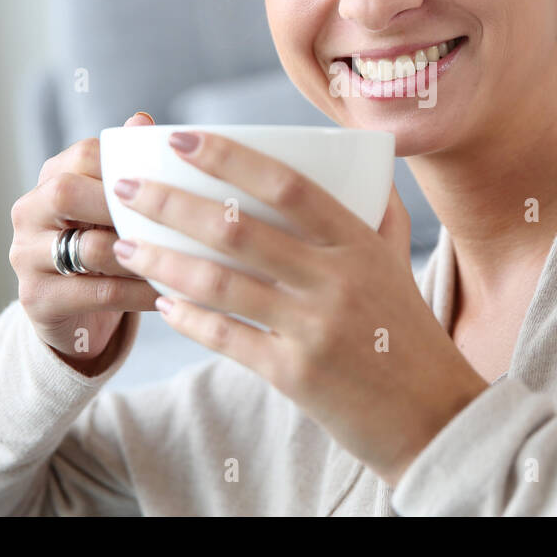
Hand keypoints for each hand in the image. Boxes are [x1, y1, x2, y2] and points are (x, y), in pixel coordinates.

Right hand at [9, 111, 161, 375]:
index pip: (84, 155)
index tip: (172, 180)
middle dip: (124, 205)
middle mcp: (29, 212)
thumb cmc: (104, 248)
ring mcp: (26, 257)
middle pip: (67, 193)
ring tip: (185, 258)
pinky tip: (171, 292)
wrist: (74, 315)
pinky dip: (140, 291)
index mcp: (51, 179)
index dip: (127, 165)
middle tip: (174, 218)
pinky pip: (98, 292)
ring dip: (142, 254)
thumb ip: (126, 167)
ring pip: (89, 248)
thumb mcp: (113, 208)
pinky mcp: (38, 300)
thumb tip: (143, 121)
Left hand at [109, 130, 488, 485]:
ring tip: (125, 247)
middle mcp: (336, 279)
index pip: (287, 184)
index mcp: (358, 242)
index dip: (229, 158)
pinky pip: (227, 337)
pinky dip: (188, 318)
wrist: (432, 416)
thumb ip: (376, 211)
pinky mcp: (296, 374)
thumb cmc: (407, 332)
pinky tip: (163, 303)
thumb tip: (359, 162)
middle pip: (238, 228)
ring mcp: (315, 328)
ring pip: (221, 284)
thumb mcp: (397, 263)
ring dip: (163, 261)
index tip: (181, 140)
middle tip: (127, 188)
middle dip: (171, 203)